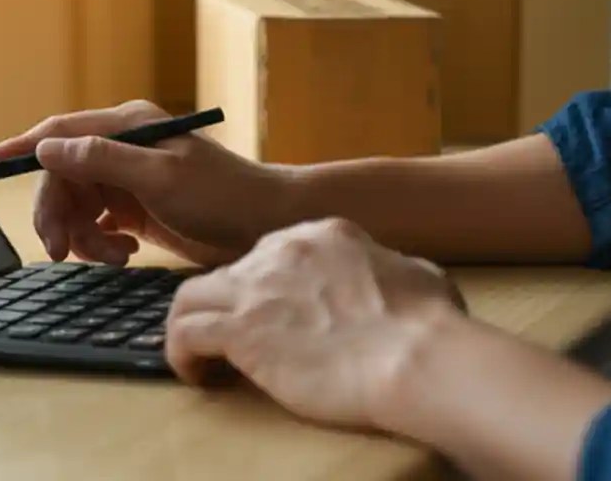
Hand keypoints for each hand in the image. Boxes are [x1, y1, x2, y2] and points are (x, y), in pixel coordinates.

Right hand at [0, 100, 293, 266]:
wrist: (267, 227)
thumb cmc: (224, 196)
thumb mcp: (161, 177)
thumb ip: (102, 159)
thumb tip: (47, 146)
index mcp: (128, 126)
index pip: (59, 132)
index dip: (18, 148)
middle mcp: (124, 148)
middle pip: (62, 177)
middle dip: (57, 214)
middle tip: (59, 251)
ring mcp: (130, 179)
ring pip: (78, 206)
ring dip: (85, 236)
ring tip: (116, 257)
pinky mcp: (137, 209)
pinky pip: (97, 224)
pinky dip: (100, 243)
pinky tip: (123, 253)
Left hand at [166, 217, 465, 428]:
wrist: (416, 355)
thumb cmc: (429, 325)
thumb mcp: (419, 274)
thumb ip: (392, 268)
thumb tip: (394, 275)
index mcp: (324, 236)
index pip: (272, 255)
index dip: (266, 288)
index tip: (271, 317)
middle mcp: (282, 252)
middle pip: (230, 273)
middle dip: (228, 306)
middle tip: (236, 341)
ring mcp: (257, 288)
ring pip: (189, 296)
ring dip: (188, 324)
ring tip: (200, 356)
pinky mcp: (241, 329)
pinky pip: (184, 333)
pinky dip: (181, 354)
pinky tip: (197, 374)